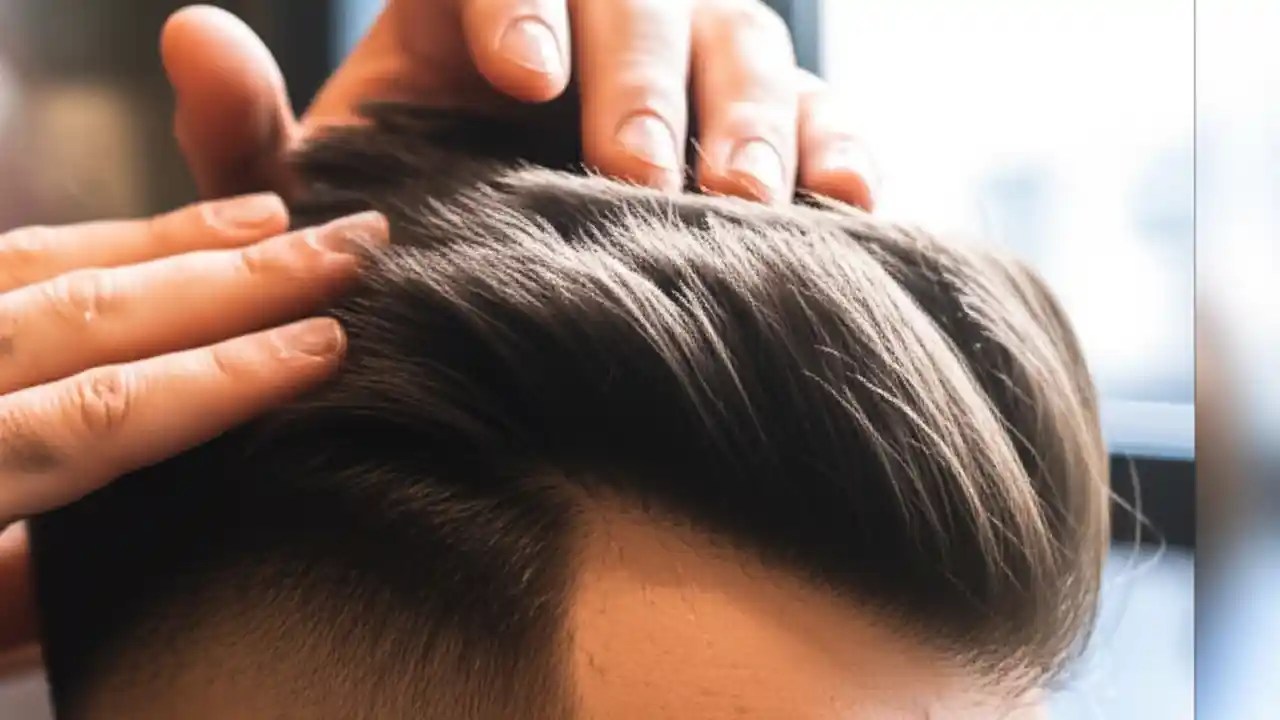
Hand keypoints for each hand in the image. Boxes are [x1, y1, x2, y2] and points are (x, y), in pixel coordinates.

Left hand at [0, 194, 387, 661]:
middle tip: (349, 248)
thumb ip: (28, 584)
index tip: (325, 347)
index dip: (221, 379)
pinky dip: (90, 238)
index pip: (95, 418)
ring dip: (170, 238)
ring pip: (38, 263)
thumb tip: (133, 552)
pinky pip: (2, 258)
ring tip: (276, 221)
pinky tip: (161, 235)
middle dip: (230, 279)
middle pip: (83, 315)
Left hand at [162, 1, 876, 208]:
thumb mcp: (329, 203)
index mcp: (482, 16)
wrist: (507, 307)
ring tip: (732, 203)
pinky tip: (841, 207)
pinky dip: (841, 150)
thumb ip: (250, 133)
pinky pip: (827, 115)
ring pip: (743, 44)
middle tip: (627, 172)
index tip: (516, 76)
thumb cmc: (413, 236)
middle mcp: (600, 27)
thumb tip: (193, 34)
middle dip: (637, 78)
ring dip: (743, 118)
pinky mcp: (774, 130)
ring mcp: (695, 73)